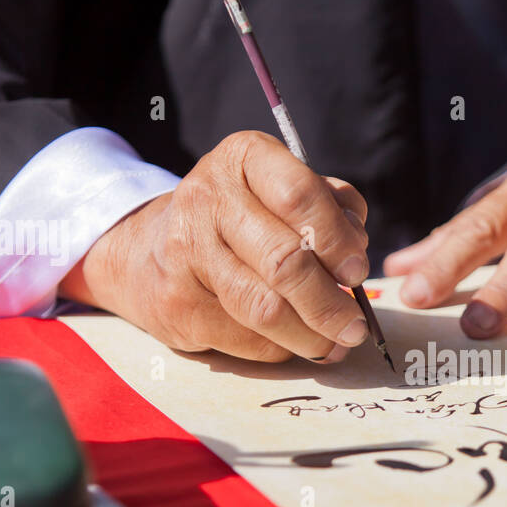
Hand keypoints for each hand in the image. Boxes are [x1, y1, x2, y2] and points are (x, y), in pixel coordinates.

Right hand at [60, 131, 371, 362]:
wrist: (148, 249)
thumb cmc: (239, 217)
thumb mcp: (280, 189)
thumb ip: (327, 207)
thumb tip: (357, 252)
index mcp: (243, 158)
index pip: (299, 196)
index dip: (337, 240)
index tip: (358, 271)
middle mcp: (208, 199)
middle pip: (284, 261)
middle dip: (330, 303)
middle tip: (355, 325)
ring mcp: (186, 253)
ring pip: (266, 309)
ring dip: (312, 335)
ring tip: (337, 343)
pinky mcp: (179, 305)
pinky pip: (248, 338)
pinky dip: (284, 348)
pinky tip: (301, 344)